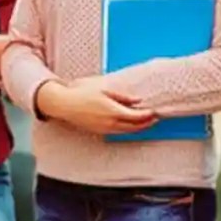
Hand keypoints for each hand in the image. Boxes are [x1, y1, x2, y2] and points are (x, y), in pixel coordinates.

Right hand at [41, 78, 156, 135]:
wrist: (65, 104)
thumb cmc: (82, 93)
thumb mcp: (104, 89)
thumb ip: (123, 96)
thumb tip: (137, 100)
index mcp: (113, 111)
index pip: (136, 117)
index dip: (147, 115)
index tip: (154, 111)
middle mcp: (110, 123)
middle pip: (134, 127)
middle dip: (146, 123)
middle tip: (155, 118)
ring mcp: (105, 129)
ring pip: (127, 131)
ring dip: (138, 128)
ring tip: (146, 122)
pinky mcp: (100, 131)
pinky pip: (119, 132)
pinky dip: (128, 129)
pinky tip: (130, 124)